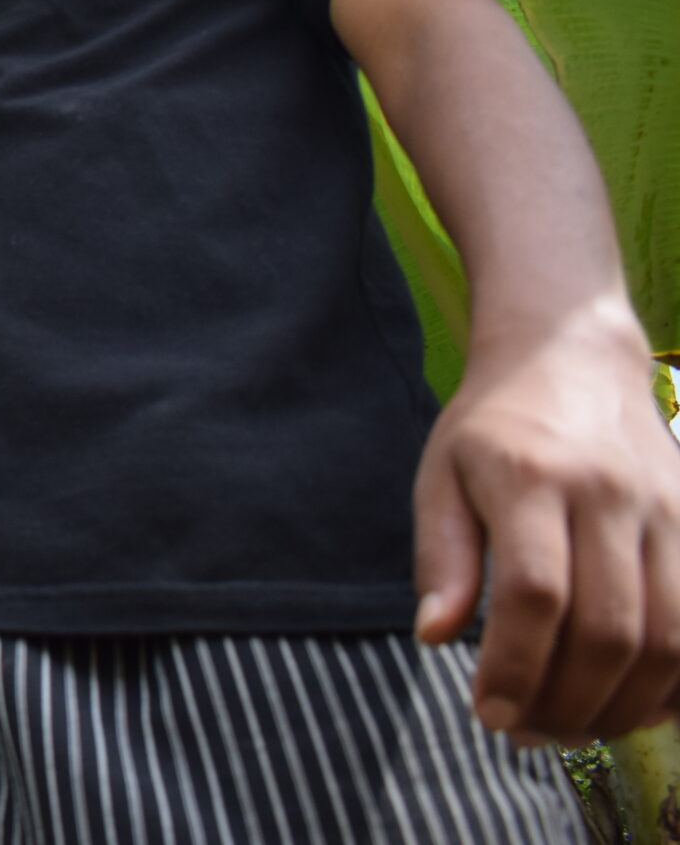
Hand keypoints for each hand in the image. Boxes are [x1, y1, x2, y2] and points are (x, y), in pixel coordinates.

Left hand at [413, 304, 679, 744]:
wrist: (572, 357)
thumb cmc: (494, 427)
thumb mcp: (442, 475)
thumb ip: (442, 556)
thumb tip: (435, 635)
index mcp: (532, 477)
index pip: (534, 593)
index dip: (515, 666)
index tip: (487, 713)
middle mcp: (610, 495)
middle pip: (608, 628)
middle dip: (567, 701)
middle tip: (528, 733)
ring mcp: (667, 510)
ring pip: (668, 638)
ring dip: (623, 704)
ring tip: (574, 728)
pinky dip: (676, 682)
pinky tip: (633, 705)